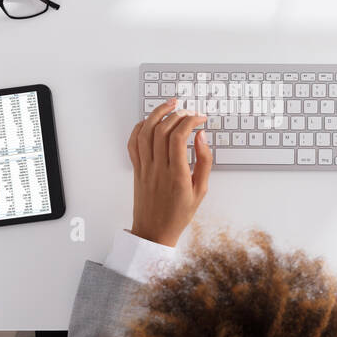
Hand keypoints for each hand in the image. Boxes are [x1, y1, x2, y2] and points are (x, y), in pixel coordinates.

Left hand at [126, 98, 212, 246]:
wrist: (154, 231)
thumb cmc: (179, 214)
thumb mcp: (201, 190)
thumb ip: (204, 162)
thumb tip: (201, 137)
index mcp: (177, 175)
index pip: (179, 137)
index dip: (190, 121)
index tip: (200, 118)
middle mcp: (158, 169)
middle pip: (162, 130)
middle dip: (176, 114)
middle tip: (188, 111)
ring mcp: (144, 168)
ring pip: (145, 132)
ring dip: (157, 113)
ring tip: (170, 105)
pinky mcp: (136, 169)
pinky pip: (133, 143)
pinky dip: (140, 127)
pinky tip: (150, 121)